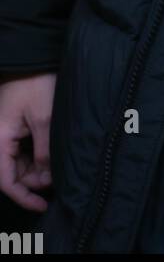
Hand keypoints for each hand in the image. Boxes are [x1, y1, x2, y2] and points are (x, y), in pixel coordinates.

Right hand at [0, 72, 55, 210]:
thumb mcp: (45, 119)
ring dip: (37, 168)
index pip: (6, 181)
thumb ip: (45, 151)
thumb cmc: (36, 84)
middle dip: (34, 180)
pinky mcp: (14, 125)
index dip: (24, 197)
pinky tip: (51, 153)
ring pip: (19, 162)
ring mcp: (6, 132)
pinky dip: (36, 155)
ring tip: (58, 165)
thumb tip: (47, 178)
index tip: (43, 205)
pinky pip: (22, 149)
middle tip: (58, 178)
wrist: (33, 56)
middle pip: (13, 173)